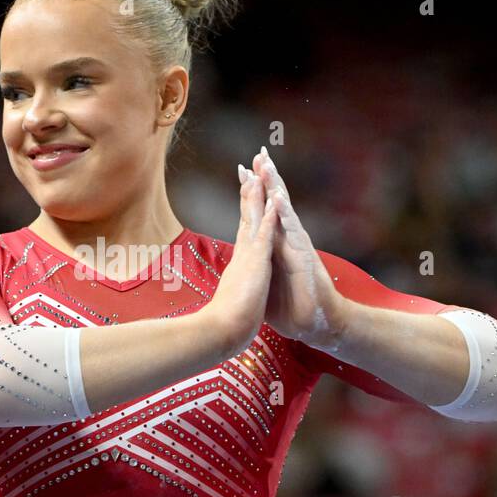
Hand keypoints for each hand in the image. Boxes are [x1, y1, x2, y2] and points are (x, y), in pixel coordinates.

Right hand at [203, 155, 278, 356]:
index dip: (246, 207)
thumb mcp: (232, 298)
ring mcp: (249, 255)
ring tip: (259, 170)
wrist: (222, 331)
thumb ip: (231, 287)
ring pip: (254, 217)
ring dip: (258, 193)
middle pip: (247, 214)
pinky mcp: (257, 262)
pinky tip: (274, 198)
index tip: (246, 187)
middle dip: (249, 190)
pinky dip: (270, 216)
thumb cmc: (227, 321)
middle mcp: (243, 252)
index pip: (244, 227)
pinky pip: (266, 234)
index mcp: (241, 260)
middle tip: (247, 166)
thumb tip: (227, 284)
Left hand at [243, 147, 344, 350]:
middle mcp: (286, 241)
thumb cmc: (292, 307)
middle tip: (259, 153)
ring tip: (267, 164)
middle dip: (266, 179)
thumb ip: (256, 269)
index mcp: (276, 246)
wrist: (316, 325)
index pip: (263, 214)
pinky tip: (278, 197)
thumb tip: (241, 267)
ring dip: (275, 187)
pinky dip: (284, 214)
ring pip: (283, 210)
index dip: (253, 193)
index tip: (243, 172)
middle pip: (274, 204)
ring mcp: (296, 246)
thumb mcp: (266, 284)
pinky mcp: (302, 257)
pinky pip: (291, 231)